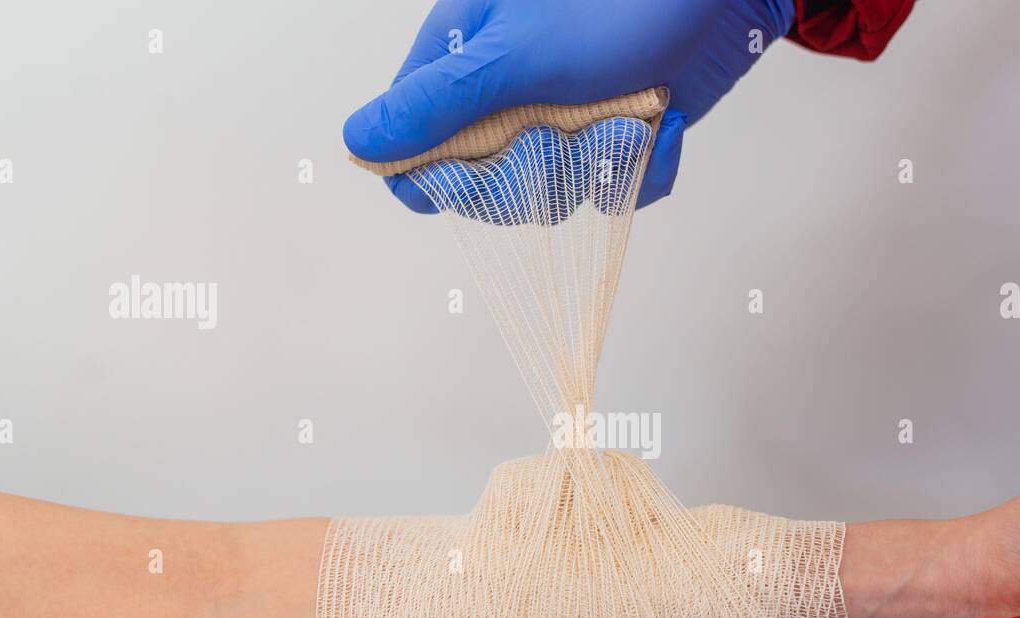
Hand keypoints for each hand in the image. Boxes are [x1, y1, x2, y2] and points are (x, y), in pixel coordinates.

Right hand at [343, 0, 796, 210]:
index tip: (473, 172)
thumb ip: (438, 104)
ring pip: (557, 196)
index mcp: (465, 63)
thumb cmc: (619, 3)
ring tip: (630, 116)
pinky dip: (646, 167)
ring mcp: (565, 119)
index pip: (417, 153)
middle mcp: (510, 97)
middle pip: (488, 188)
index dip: (440, 179)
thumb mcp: (515, 56)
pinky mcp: (616, 137)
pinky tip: (663, 120)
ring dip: (601, 165)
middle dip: (537, 171)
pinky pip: (616, 192)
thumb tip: (357, 143)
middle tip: (563, 130)